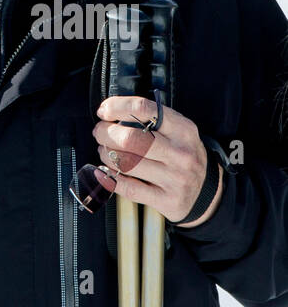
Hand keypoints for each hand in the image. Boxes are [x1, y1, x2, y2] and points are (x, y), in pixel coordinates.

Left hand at [92, 96, 223, 226]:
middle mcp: (180, 153)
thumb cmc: (182, 156)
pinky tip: (104, 170)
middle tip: (99, 132)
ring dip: (106, 154)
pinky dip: (109, 178)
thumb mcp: (178, 133)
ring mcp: (174, 178)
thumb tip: (111, 112)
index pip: (145, 110)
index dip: (117, 107)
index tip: (104, 111)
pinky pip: (127, 188)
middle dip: (105, 133)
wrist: (206, 191)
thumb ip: (152, 121)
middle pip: (130, 139)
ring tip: (105, 151)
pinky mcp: (166, 199)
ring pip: (126, 163)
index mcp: (183, 130)